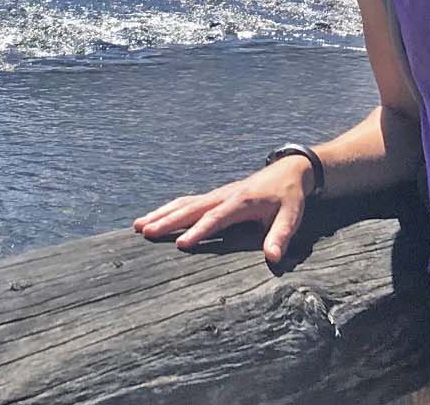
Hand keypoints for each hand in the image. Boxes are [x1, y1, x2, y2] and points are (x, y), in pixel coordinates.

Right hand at [132, 156, 312, 263]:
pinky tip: (154, 217)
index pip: (216, 218)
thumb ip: (280, 236)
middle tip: (144, 232)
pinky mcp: (215, 196)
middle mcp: (224, 195)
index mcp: (241, 202)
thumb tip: (273, 258)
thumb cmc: (290, 197)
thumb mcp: (291, 216)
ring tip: (138, 225)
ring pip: (185, 203)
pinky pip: (188, 202)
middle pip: (191, 208)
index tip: (181, 244)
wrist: (290, 171)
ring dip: (162, 213)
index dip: (199, 231)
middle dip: (167, 220)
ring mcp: (218, 194)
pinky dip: (169, 208)